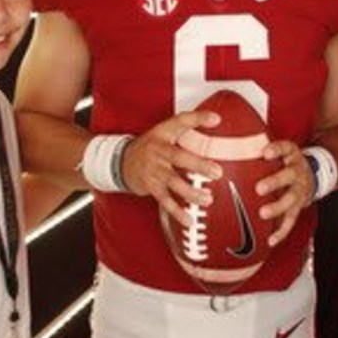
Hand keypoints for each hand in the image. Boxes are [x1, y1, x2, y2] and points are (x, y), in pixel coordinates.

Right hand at [121, 111, 220, 226]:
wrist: (121, 161)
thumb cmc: (150, 147)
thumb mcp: (164, 132)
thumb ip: (187, 128)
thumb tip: (217, 121)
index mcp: (163, 133)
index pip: (180, 121)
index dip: (197, 118)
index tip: (215, 119)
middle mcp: (157, 150)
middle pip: (178, 156)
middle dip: (198, 165)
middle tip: (217, 172)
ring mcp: (153, 169)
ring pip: (173, 181)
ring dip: (191, 192)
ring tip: (207, 198)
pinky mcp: (150, 186)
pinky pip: (165, 200)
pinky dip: (177, 211)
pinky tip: (189, 219)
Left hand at [254, 140, 313, 246]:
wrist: (311, 177)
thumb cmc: (284, 163)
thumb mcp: (279, 151)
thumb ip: (257, 149)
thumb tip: (224, 146)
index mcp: (291, 155)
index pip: (286, 148)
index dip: (277, 150)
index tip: (265, 153)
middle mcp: (297, 172)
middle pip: (289, 175)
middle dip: (275, 182)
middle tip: (259, 188)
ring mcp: (299, 190)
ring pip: (291, 199)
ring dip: (277, 207)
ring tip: (263, 213)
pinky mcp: (298, 207)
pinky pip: (291, 221)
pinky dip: (281, 231)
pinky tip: (270, 240)